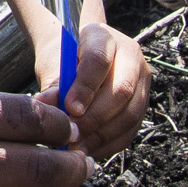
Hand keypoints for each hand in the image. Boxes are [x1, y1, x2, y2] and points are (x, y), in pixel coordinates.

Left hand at [35, 21, 150, 159]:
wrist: (77, 57)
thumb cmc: (63, 58)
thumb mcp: (55, 64)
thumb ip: (54, 84)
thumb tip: (44, 106)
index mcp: (103, 37)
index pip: (99, 60)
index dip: (85, 87)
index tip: (69, 109)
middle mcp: (131, 56)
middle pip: (121, 91)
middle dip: (94, 117)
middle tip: (71, 134)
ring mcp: (142, 81)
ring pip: (129, 114)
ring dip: (101, 136)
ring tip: (76, 147)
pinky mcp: (142, 105)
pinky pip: (130, 130)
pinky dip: (108, 144)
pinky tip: (87, 150)